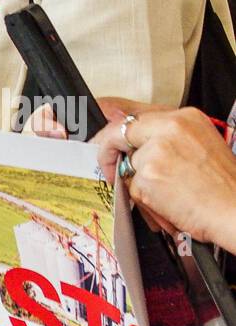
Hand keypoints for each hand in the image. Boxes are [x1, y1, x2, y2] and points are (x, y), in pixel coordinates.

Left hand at [97, 103, 235, 250]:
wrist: (235, 210)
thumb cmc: (223, 186)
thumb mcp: (200, 147)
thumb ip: (166, 139)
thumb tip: (135, 143)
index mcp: (186, 118)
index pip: (137, 115)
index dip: (115, 129)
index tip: (101, 138)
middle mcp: (171, 127)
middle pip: (119, 132)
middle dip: (108, 152)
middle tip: (110, 169)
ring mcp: (157, 150)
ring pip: (128, 166)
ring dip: (139, 184)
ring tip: (170, 194)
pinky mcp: (148, 175)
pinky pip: (132, 188)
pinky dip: (145, 201)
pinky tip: (169, 203)